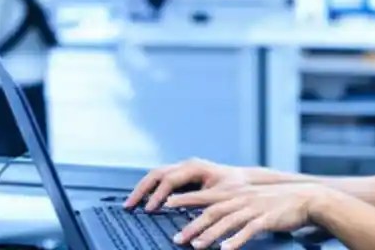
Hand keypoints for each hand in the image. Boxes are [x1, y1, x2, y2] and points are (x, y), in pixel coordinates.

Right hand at [124, 158, 251, 211]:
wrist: (246, 180)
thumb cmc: (235, 188)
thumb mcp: (216, 195)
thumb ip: (194, 199)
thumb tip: (172, 203)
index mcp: (193, 167)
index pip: (168, 179)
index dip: (156, 195)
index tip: (148, 209)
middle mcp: (186, 165)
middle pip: (156, 174)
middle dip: (141, 189)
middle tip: (129, 205)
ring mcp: (184, 168)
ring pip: (156, 175)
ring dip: (143, 188)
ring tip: (132, 203)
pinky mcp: (184, 175)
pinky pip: (162, 179)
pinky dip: (150, 189)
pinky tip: (145, 199)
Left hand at [165, 184, 326, 248]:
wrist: (306, 199)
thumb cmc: (277, 202)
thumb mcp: (251, 199)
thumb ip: (233, 205)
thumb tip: (215, 216)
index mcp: (235, 193)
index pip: (205, 196)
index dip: (185, 200)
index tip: (166, 204)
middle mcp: (241, 199)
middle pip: (211, 212)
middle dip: (192, 225)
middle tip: (176, 238)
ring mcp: (253, 208)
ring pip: (226, 221)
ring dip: (209, 235)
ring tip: (195, 246)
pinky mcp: (267, 219)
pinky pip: (248, 231)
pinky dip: (235, 240)